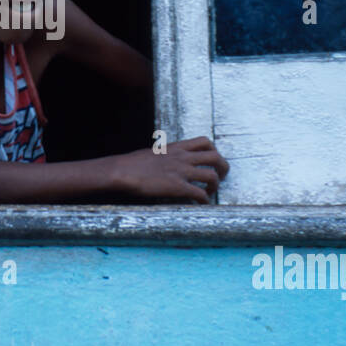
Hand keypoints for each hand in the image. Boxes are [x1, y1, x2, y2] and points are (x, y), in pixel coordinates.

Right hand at [112, 136, 229, 203]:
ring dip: (216, 185)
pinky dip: (205, 200)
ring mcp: (181, 172)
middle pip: (215, 157)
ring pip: (212, 176)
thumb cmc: (133, 163)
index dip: (214, 151)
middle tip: (222, 176)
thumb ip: (167, 155)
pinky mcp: (177, 187)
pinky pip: (200, 193)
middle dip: (223, 168)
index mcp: (177, 147)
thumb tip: (168, 161)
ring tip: (211, 192)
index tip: (212, 160)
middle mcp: (182, 157)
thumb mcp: (154, 153)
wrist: (123, 170)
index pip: (205, 142)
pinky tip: (201, 204)